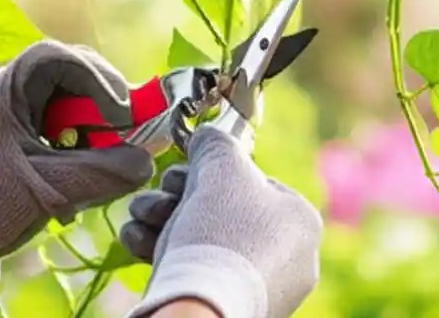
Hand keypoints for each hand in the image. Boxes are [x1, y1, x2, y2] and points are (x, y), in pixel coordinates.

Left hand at [0, 40, 153, 294]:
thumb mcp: (53, 190)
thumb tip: (146, 161)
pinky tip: (84, 164)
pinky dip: (80, 136)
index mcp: (3, 92)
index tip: (119, 116)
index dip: (97, 79)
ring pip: (67, 95)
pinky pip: (60, 118)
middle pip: (67, 71)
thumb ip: (104, 172)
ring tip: (105, 150)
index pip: (58, 58)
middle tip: (126, 128)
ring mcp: (12, 109)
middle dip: (101, 98)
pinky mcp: (19, 130)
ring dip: (93, 120)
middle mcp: (6, 90)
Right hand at [120, 129, 321, 317]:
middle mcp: (290, 259)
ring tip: (141, 217)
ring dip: (164, 222)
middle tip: (159, 195)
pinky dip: (166, 255)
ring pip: (206, 242)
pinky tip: (137, 242)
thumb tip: (207, 137)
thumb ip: (215, 144)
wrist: (201, 309)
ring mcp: (262, 289)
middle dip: (178, 199)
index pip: (253, 183)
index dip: (210, 172)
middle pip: (224, 212)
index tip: (181, 174)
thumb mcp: (220, 166)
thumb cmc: (221, 231)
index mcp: (301, 222)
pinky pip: (199, 272)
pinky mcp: (232, 308)